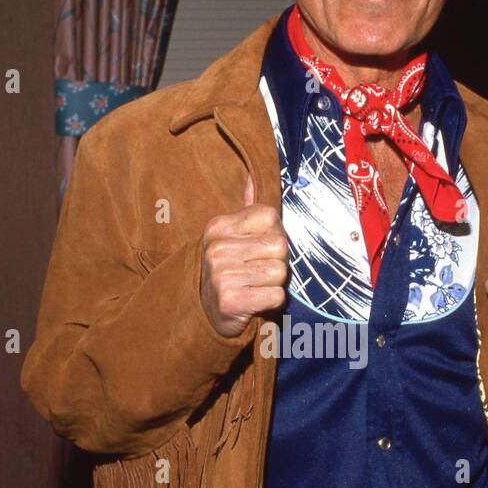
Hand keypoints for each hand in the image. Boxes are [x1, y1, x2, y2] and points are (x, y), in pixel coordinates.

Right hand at [200, 174, 288, 337]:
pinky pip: (276, 296)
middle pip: (280, 247)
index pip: (271, 218)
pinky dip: (271, 302)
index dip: (274, 235)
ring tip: (254, 287)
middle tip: (257, 273)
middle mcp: (216, 248)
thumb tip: (252, 175)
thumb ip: (248, 209)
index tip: (258, 250)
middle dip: (277, 262)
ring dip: (273, 284)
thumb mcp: (231, 236)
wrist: (207, 313)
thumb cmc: (229, 270)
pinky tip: (254, 301)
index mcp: (218, 226)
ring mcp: (221, 275)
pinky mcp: (231, 301)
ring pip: (280, 273)